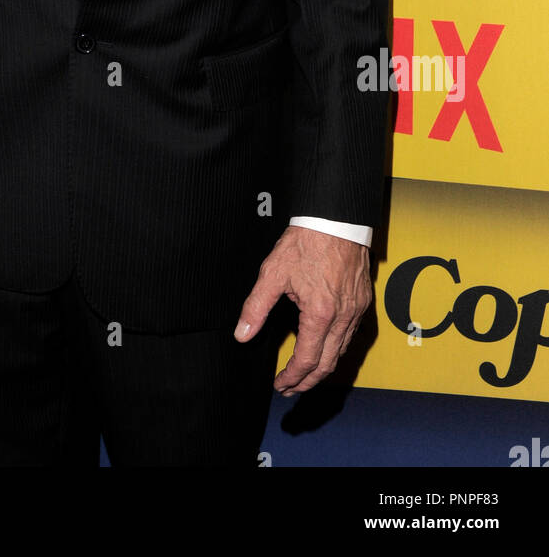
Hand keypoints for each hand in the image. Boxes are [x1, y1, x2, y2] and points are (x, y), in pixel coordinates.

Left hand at [233, 225, 371, 393]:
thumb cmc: (306, 241)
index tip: (280, 384)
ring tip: (303, 374)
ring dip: (322, 368)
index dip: (292, 377)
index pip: (307, 361)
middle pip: (328, 364)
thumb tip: (242, 334)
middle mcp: (343, 317)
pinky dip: (335, 349)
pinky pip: (350, 336)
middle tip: (289, 388)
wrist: (336, 218)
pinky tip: (323, 348)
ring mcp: (357, 310)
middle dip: (307, 381)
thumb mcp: (273, 273)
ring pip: (341, 352)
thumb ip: (256, 307)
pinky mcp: (363, 301)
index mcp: (321, 314)